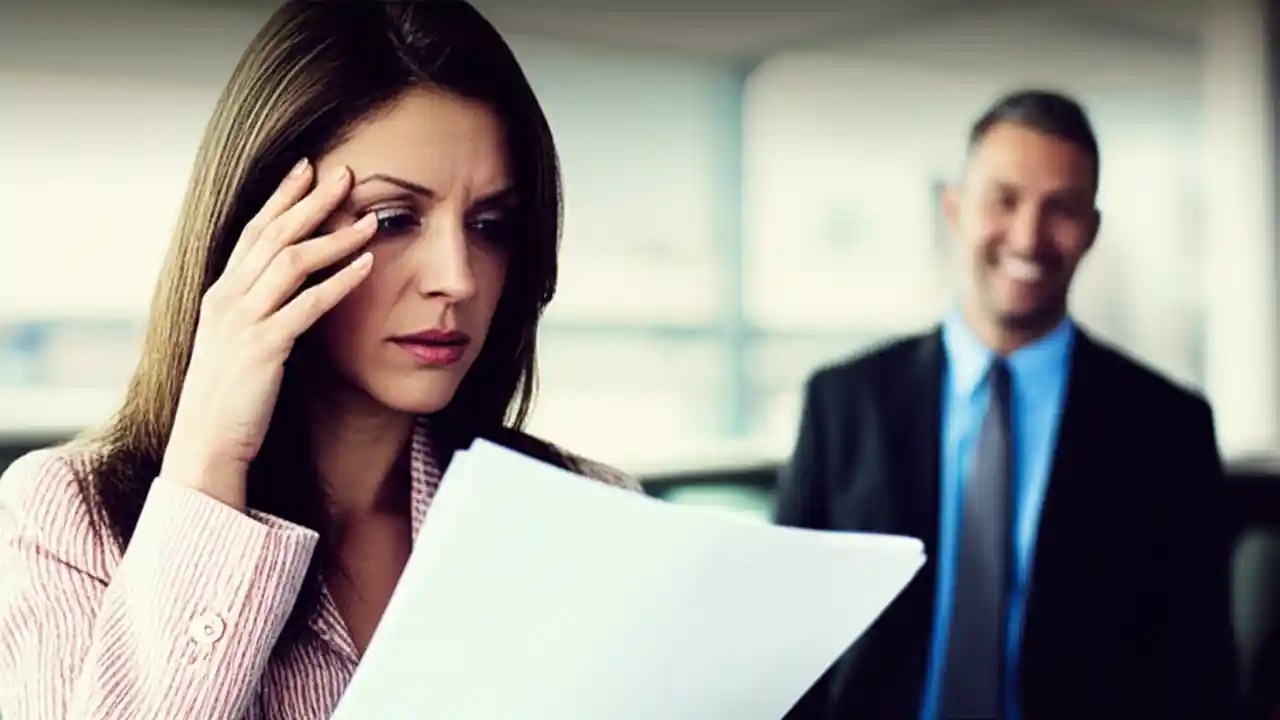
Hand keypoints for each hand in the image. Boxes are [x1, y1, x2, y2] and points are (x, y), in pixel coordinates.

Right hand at [160, 160, 375, 510]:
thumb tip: (281, 289)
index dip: (281, 197)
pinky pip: (307, 305)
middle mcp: (228, 298)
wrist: (206, 442)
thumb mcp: (234, 342)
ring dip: (336, 237)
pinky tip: (367, 266)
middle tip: (346, 173)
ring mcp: (244, 321)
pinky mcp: (263, 348)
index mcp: (221, 293)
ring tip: (371, 219)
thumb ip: (255, 310)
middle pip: (275, 234)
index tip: (306, 168)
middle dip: (312, 201)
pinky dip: (339, 281)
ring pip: (293, 262)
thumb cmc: (228, 396)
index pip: (254, 231)